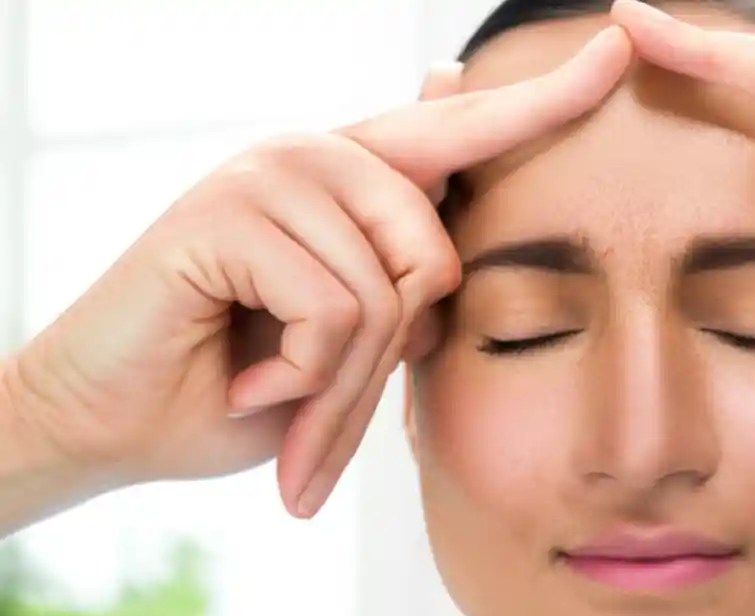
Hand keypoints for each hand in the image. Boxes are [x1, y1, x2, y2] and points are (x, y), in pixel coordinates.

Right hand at [5, 27, 633, 517]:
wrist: (119, 421)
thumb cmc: (242, 375)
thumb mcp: (348, 329)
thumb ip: (405, 258)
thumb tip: (453, 143)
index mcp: (354, 175)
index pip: (467, 129)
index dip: (549, 95)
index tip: (623, 44)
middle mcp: (317, 154)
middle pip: (436, 255)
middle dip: (385, 356)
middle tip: (311, 389)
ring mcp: (269, 173)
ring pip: (385, 295)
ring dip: (334, 379)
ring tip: (271, 384)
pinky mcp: (225, 213)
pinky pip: (332, 310)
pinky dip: (298, 374)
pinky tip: (244, 374)